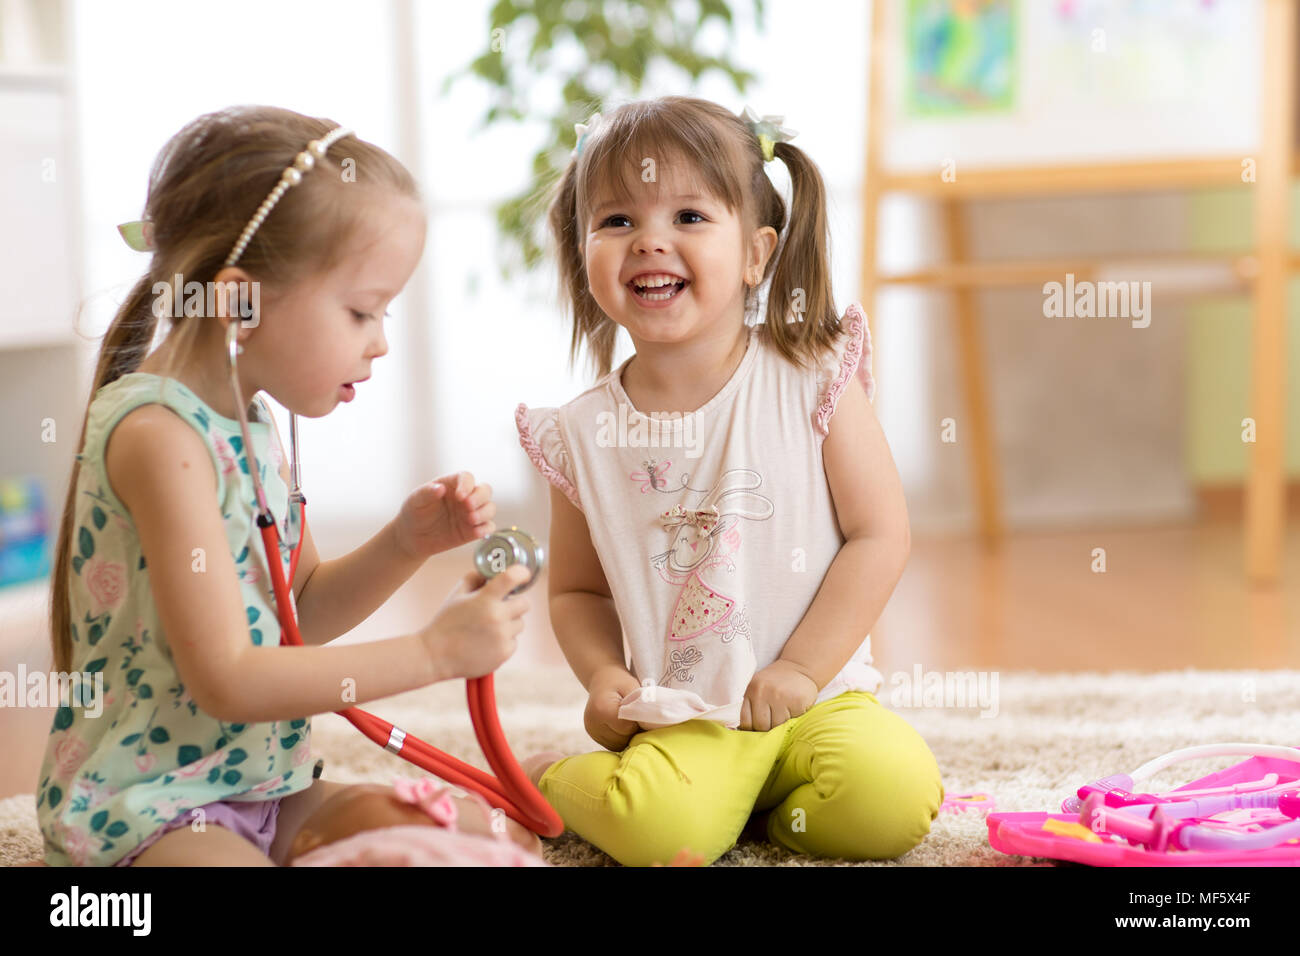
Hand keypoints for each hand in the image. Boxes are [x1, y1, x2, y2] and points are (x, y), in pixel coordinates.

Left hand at [394, 472, 495, 559]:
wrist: (412, 538)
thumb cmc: (414, 513)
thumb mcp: (415, 501)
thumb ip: (426, 493)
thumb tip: (440, 488)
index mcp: (452, 485)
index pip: (467, 478)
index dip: (467, 485)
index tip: (459, 496)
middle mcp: (465, 497)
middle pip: (485, 490)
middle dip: (480, 497)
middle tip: (468, 506)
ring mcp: (471, 513)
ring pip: (489, 508)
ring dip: (484, 513)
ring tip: (471, 519)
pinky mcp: (473, 530)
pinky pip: (488, 527)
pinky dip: (486, 529)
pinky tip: (477, 532)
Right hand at [417, 564, 530, 680]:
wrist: (435, 656)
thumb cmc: (445, 623)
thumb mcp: (456, 596)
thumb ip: (474, 578)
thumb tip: (491, 572)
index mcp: (485, 600)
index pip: (512, 578)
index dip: (521, 573)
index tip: (522, 575)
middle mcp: (497, 617)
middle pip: (524, 604)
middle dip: (514, 603)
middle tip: (500, 607)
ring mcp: (502, 637)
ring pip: (520, 624)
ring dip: (509, 623)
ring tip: (487, 628)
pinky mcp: (504, 653)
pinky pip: (514, 641)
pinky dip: (504, 641)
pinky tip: (486, 642)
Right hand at [584, 666, 644, 751]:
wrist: (602, 678)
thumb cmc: (620, 681)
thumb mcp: (632, 687)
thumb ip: (640, 704)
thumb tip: (650, 723)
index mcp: (602, 709)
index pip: (626, 729)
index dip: (636, 723)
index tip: (638, 713)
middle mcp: (592, 722)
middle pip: (621, 739)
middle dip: (632, 731)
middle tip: (634, 717)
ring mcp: (591, 730)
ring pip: (617, 745)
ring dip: (626, 737)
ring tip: (627, 721)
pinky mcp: (592, 734)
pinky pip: (612, 744)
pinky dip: (620, 738)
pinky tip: (620, 726)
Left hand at [739, 660, 818, 731]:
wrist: (799, 668)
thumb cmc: (776, 683)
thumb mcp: (758, 688)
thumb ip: (751, 705)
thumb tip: (743, 732)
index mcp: (751, 690)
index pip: (746, 722)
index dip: (752, 730)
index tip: (758, 730)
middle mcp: (763, 692)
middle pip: (761, 726)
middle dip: (767, 729)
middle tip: (774, 722)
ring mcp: (780, 696)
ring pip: (776, 726)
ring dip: (781, 725)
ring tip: (785, 714)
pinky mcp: (796, 701)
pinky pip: (791, 721)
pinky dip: (793, 719)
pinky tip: (794, 709)